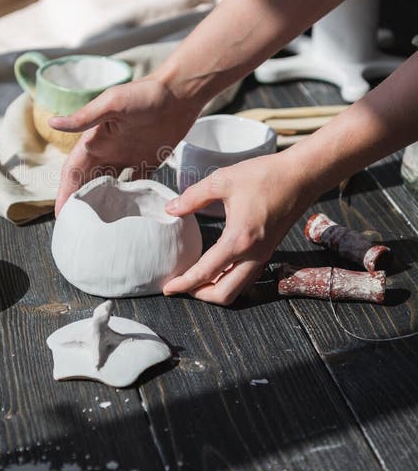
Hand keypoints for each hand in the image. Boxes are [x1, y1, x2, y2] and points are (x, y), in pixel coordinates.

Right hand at [51, 76, 198, 214]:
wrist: (179, 92)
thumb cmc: (144, 93)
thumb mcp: (112, 104)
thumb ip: (84, 117)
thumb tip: (51, 122)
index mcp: (95, 140)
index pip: (74, 171)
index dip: (65, 192)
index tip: (61, 214)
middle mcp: (108, 150)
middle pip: (89, 182)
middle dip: (81, 204)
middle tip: (78, 229)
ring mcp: (127, 157)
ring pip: (109, 186)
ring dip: (103, 203)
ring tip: (100, 227)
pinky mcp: (148, 160)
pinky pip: (135, 185)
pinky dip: (130, 199)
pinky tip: (130, 215)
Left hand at [163, 151, 315, 303]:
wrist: (302, 175)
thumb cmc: (266, 175)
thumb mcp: (223, 180)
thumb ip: (193, 197)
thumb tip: (170, 209)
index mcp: (239, 240)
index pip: (206, 273)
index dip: (184, 284)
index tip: (168, 288)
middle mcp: (253, 254)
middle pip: (225, 294)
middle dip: (200, 295)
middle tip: (181, 285)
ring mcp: (264, 255)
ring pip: (238, 288)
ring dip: (216, 290)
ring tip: (196, 279)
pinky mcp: (269, 250)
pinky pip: (247, 276)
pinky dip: (229, 279)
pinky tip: (217, 268)